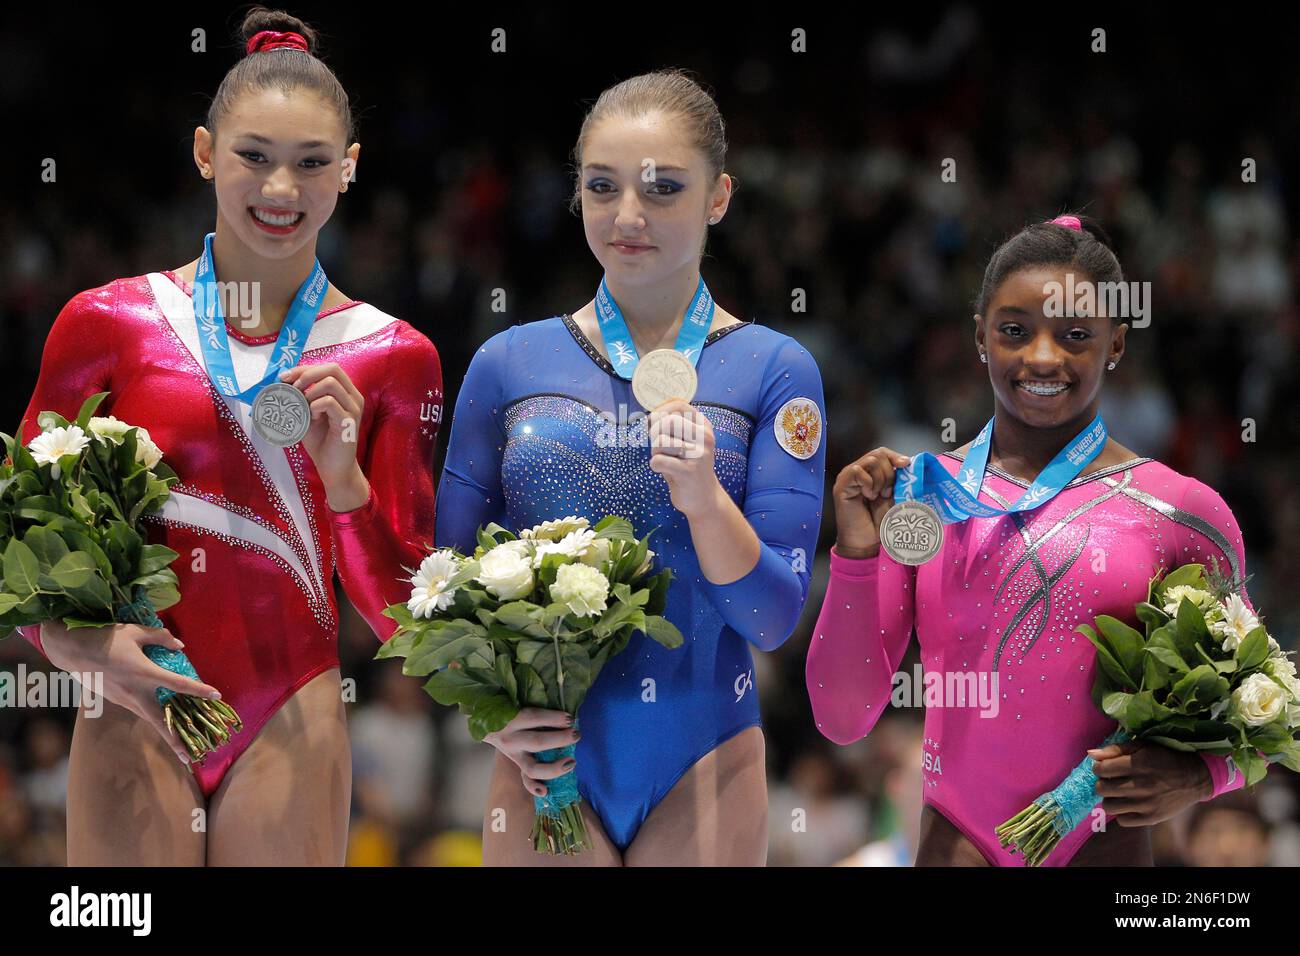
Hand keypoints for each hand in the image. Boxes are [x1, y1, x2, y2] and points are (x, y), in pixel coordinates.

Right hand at [39, 619, 222, 765]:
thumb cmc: (104, 638)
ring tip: (182, 747)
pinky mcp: (117, 701)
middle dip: (174, 741)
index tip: (217, 695)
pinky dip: (154, 717)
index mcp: (143, 673)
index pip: (177, 684)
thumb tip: (180, 646)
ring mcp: (124, 699)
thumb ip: (160, 637)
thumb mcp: (134, 631)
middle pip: (159, 721)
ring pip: (150, 719)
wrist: (70, 651)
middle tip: (189, 757)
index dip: (198, 689)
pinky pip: (140, 710)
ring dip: (166, 733)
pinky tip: (165, 720)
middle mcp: (135, 692)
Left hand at [277, 363, 368, 508]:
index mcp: (346, 392)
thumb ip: (301, 397)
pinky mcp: (348, 422)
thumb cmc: (321, 441)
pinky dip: (314, 406)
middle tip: (293, 388)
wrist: (333, 467)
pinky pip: (329, 402)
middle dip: (307, 374)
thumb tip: (281, 381)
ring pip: (330, 383)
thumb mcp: (307, 413)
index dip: (304, 368)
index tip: (285, 377)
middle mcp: (353, 397)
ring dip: (310, 392)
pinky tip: (312, 418)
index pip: (328, 368)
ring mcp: (353, 409)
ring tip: (304, 407)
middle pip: (333, 369)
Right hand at [482, 707, 580, 797]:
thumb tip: (563, 710)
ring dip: (554, 767)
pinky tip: (546, 790)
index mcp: (511, 719)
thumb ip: (535, 706)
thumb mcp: (518, 703)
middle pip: (538, 742)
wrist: (486, 723)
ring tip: (571, 762)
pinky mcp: (517, 764)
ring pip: (533, 768)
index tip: (570, 718)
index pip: (534, 718)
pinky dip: (535, 787)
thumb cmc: (509, 708)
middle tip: (576, 735)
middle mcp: (512, 739)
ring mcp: (514, 755)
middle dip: (560, 740)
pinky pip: (525, 780)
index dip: (554, 718)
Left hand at [647, 399, 719, 518]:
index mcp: (704, 427)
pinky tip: (665, 471)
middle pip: (668, 421)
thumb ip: (674, 426)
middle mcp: (704, 438)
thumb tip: (650, 415)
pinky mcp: (688, 472)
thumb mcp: (687, 442)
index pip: (679, 406)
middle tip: (659, 446)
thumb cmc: (688, 466)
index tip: (653, 422)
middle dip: (655, 432)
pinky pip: (657, 460)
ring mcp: (698, 455)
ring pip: (661, 441)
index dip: (660, 411)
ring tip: (665, 460)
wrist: (704, 498)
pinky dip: (655, 466)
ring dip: (655, 451)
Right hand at [833, 447, 911, 557]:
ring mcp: (848, 477)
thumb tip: (908, 463)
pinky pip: (857, 471)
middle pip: (878, 455)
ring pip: (870, 461)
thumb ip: (899, 480)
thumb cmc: (879, 522)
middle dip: (889, 473)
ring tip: (877, 496)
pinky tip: (867, 497)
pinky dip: (868, 484)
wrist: (866, 542)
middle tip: (887, 492)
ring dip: (880, 480)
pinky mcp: (841, 485)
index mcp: (870, 473)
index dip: (895, 456)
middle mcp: (858, 472)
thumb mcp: (895, 496)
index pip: (882, 453)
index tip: (906, 465)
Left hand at [1090, 739, 1213, 826]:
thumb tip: (1090, 754)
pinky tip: (1129, 804)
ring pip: (1109, 806)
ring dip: (1110, 798)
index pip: (1101, 769)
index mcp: (1138, 764)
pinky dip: (1122, 813)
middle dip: (1102, 783)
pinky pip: (1122, 821)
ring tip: (1118, 793)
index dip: (1099, 768)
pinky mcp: (1152, 818)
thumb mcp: (1143, 746)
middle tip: (1111, 780)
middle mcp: (1142, 785)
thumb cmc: (1165, 758)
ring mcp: (1147, 804)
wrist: (1196, 778)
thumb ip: (1115, 750)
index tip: (1105, 768)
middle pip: (1101, 789)